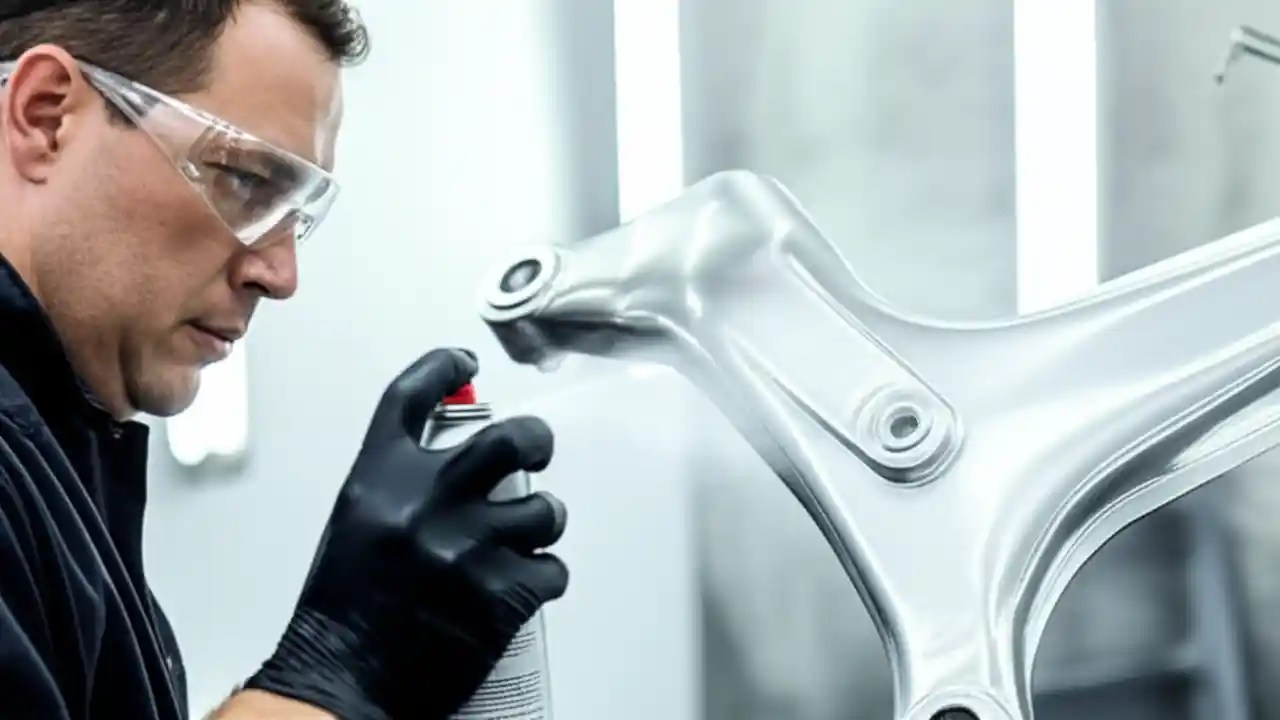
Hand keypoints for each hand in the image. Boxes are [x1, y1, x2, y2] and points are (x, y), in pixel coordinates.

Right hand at [244, 348, 568, 719]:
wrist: (338, 684)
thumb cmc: (340, 616)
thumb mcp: (356, 527)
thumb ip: (398, 489)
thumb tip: (446, 466)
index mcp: (376, 481)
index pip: (411, 396)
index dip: (445, 367)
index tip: (466, 360)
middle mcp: (424, 503)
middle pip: (509, 438)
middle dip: (536, 440)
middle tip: (537, 450)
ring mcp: (466, 547)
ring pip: (544, 509)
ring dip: (543, 522)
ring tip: (528, 539)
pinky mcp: (499, 594)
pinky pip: (552, 570)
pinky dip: (546, 577)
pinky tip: (528, 584)